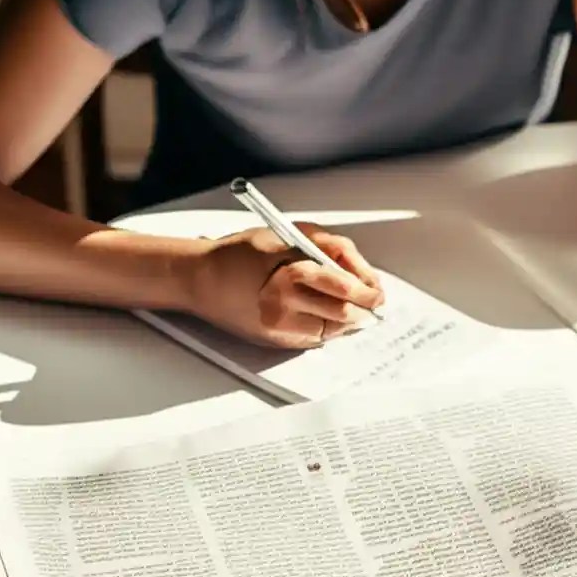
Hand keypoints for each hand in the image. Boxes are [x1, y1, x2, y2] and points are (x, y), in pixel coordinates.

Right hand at [186, 222, 383, 348]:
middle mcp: (282, 307)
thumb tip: (361, 270)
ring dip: (351, 322)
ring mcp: (278, 328)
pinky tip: (335, 319)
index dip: (366, 287)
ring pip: (332, 331)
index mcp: (286, 275)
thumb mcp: (287, 234)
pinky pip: (314, 338)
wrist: (199, 280)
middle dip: (365, 308)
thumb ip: (328, 247)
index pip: (340, 284)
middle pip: (341, 313)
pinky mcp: (275, 341)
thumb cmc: (240, 252)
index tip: (378, 288)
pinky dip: (330, 329)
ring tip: (361, 311)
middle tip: (377, 303)